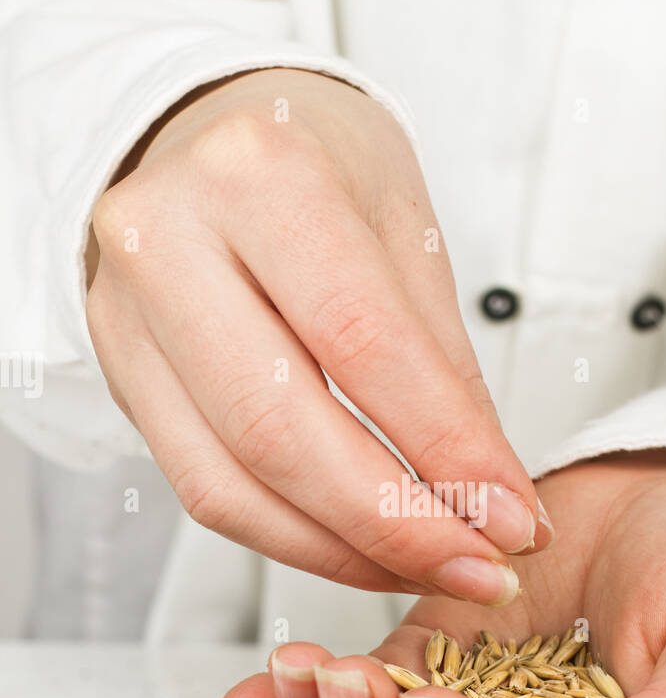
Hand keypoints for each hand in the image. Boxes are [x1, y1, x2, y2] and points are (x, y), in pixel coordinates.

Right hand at [86, 68, 548, 602]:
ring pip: (234, 483)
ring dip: (346, 550)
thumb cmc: (317, 165)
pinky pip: (205, 492)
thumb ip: (443, 367)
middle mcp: (167, 242)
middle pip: (281, 429)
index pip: (362, 342)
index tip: (514, 518)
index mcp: (258, 176)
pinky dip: (294, 538)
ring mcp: (124, 315)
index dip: (446, 449)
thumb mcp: (404, 230)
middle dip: (396, 523)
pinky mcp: (119, 377)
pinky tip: (363, 548)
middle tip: (483, 566)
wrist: (205, 131)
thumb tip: (493, 498)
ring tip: (434, 565)